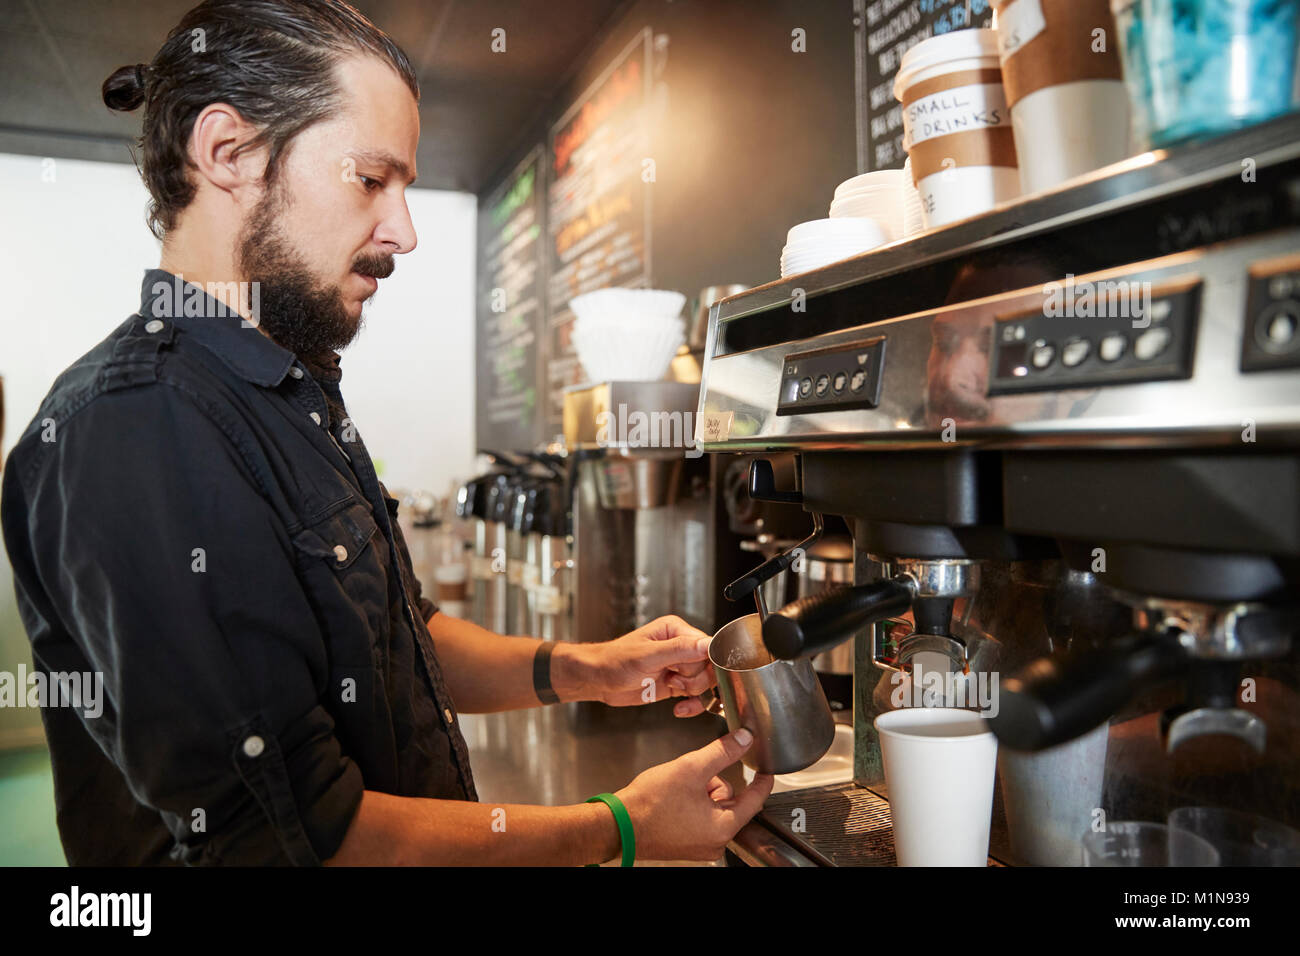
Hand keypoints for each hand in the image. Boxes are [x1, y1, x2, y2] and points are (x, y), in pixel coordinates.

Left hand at [593, 615, 716, 715]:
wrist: (599, 680)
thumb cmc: (615, 661)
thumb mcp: (648, 656)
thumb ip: (679, 649)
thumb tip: (707, 644)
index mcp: (676, 630)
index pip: (707, 646)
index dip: (705, 663)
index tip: (691, 673)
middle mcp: (681, 647)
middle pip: (709, 666)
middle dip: (695, 679)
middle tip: (673, 680)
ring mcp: (679, 666)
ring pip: (705, 682)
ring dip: (692, 692)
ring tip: (670, 687)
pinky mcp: (677, 684)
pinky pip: (697, 696)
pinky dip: (693, 705)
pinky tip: (680, 709)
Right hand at [615, 728, 774, 861]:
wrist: (617, 826)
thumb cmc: (649, 804)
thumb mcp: (690, 769)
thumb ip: (721, 752)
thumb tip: (743, 739)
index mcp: (723, 828)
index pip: (754, 800)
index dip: (761, 781)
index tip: (766, 770)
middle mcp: (714, 843)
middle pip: (730, 802)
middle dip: (715, 782)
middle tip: (695, 773)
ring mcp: (699, 846)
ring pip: (714, 808)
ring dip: (702, 791)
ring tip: (679, 786)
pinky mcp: (684, 843)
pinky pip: (700, 818)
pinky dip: (692, 802)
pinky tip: (673, 796)